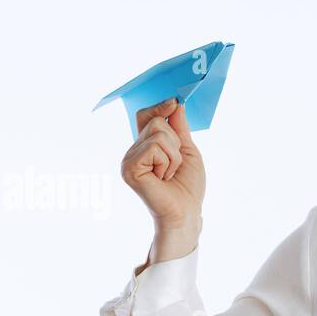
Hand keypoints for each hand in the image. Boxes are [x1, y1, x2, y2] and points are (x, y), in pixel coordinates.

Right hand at [119, 97, 205, 230]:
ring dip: (173, 155)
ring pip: (158, 133)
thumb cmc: (187, 187)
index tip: (174, 103)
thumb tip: (175, 103)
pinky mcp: (129, 167)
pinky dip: (167, 162)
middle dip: (175, 142)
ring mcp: (129, 159)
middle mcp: (133, 151)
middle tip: (173, 166)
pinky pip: (154, 147)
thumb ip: (179, 127)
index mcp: (145, 147)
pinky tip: (162, 178)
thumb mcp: (186, 151)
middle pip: (156, 122)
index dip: (159, 108)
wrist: (186, 212)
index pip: (145, 116)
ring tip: (168, 174)